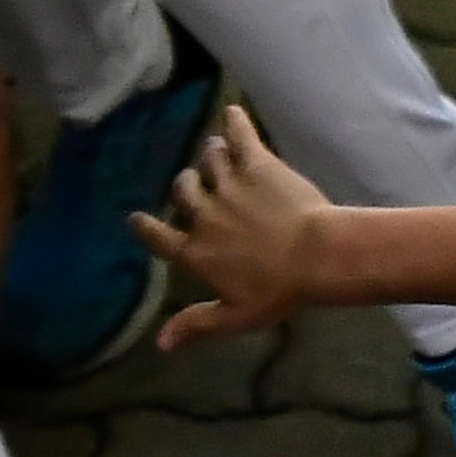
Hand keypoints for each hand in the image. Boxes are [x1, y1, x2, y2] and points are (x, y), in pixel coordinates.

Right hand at [132, 104, 334, 347]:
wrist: (318, 255)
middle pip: (183, 191)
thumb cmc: (280, 291)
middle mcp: (204, 215)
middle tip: (193, 182)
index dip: (145, 227)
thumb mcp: (236, 317)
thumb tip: (161, 344)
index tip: (137, 218)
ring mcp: (229, 187)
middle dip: (185, 185)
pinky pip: (240, 138)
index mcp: (196, 252)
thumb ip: (197, 325)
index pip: (158, 238)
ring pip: (209, 163)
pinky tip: (234, 112)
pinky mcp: (257, 165)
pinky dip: (236, 123)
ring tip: (215, 152)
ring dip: (210, 156)